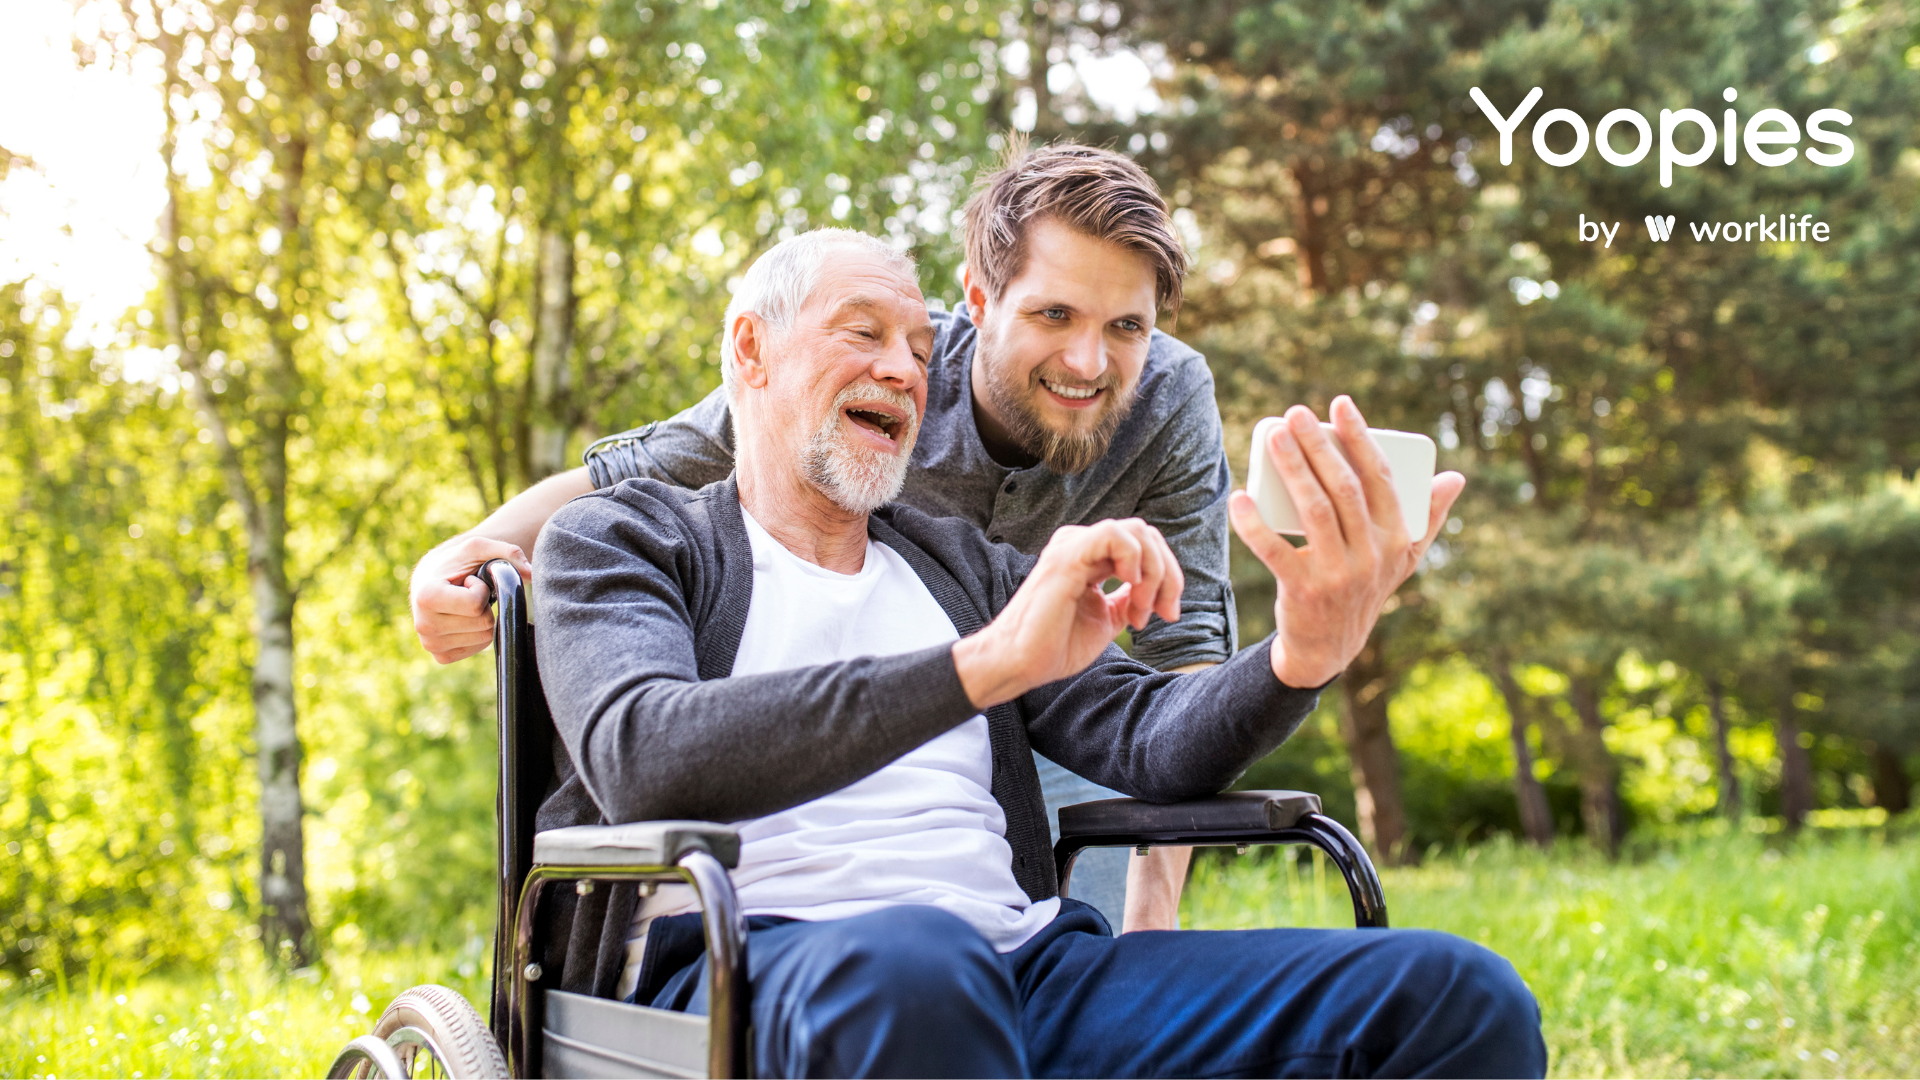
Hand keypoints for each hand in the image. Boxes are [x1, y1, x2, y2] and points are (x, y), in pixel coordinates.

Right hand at [410, 535, 532, 663]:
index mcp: (427, 597)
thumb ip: (508, 553)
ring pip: (485, 638)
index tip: (468, 581)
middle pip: (484, 623)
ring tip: (463, 605)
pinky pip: (479, 648)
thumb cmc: (456, 562)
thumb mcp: (478, 548)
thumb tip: (532, 573)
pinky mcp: (441, 656)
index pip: (475, 605)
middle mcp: (424, 625)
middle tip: (466, 593)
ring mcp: (431, 644)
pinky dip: (478, 632)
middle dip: (484, 605)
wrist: (430, 579)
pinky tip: (463, 618)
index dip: (481, 590)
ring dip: (482, 618)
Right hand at [953, 518, 1183, 707]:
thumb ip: (1128, 599)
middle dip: (1168, 574)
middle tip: (1164, 612)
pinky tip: (1129, 585)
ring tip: (1140, 607)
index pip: (1144, 547)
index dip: (1168, 577)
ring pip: (1136, 531)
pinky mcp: (1066, 556)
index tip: (1167, 614)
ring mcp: (1073, 547)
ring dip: (1154, 570)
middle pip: (1146, 535)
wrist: (1020, 663)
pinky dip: (1134, 558)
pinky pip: (1112, 534)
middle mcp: (1082, 546)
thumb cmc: (1054, 646)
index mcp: (1091, 559)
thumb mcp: (1107, 620)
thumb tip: (1154, 592)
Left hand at [1228, 396, 1464, 688]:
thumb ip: (1428, 517)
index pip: (1381, 478)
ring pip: (1313, 511)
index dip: (1360, 438)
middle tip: (1295, 414)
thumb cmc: (1365, 588)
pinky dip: (1255, 525)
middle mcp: (1372, 555)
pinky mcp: (1303, 591)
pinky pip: (1275, 551)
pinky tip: (1240, 498)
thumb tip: (1455, 477)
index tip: (1340, 404)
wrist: (1329, 648)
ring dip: (1292, 469)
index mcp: (1397, 538)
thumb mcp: (1403, 558)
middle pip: (1344, 489)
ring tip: (1273, 437)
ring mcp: (1338, 575)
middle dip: (1319, 446)